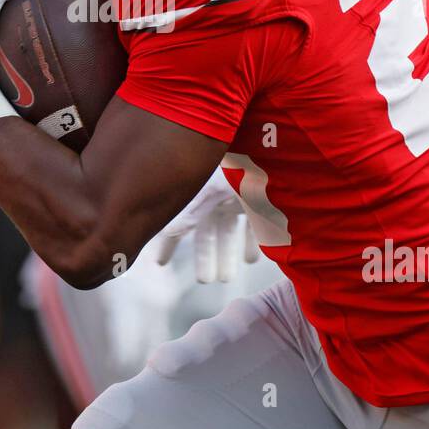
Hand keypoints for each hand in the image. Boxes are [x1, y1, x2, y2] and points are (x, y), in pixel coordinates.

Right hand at [153, 168, 258, 282]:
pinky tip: (252, 260)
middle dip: (205, 257)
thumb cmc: (237, 166)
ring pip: (229, 234)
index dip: (167, 244)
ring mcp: (238, 201)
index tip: (159, 263)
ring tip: (226, 278)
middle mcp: (216, 199)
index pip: (178, 225)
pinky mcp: (261, 203)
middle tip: (204, 281)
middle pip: (207, 234)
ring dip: (228, 255)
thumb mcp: (210, 189)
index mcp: (199, 195)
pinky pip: (254, 228)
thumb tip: (169, 231)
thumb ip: (191, 212)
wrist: (269, 148)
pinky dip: (252, 244)